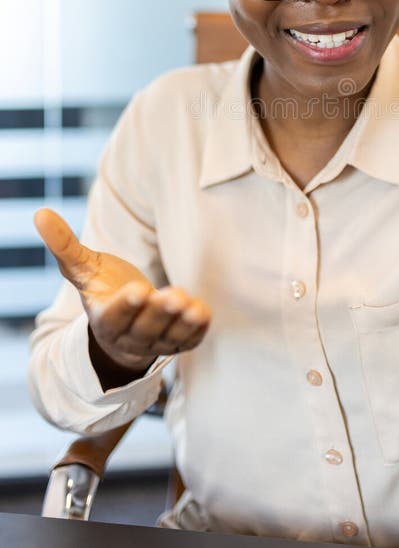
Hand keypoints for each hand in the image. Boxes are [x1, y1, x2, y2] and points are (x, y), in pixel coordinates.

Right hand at [33, 208, 210, 375]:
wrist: (125, 324)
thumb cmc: (103, 289)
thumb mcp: (83, 269)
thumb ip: (65, 245)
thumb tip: (40, 213)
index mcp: (105, 319)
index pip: (115, 316)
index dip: (126, 305)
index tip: (138, 290)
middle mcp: (131, 336)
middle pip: (145, 328)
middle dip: (159, 313)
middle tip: (173, 296)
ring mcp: (156, 342)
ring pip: (169, 337)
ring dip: (182, 323)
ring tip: (192, 306)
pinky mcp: (178, 342)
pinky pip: (189, 340)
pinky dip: (197, 330)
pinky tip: (203, 312)